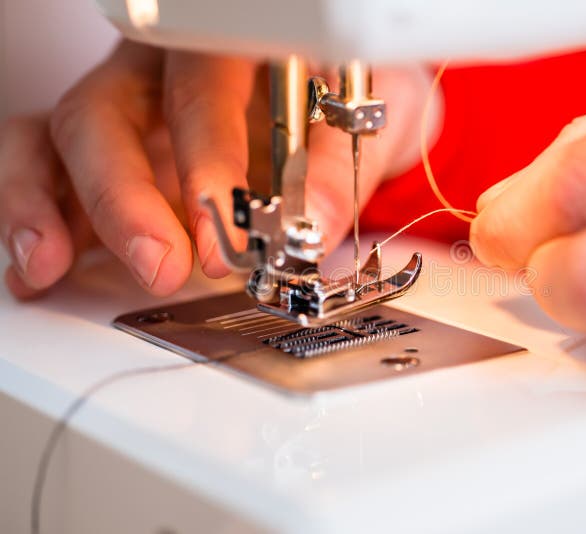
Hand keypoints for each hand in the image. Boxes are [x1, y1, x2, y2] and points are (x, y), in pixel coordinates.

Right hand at [0, 40, 436, 297]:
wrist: (339, 90)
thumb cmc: (348, 92)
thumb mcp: (371, 115)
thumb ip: (343, 167)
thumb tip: (312, 229)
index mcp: (227, 47)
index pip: (202, 90)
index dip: (208, 157)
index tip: (231, 224)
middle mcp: (164, 71)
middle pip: (110, 112)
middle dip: (126, 196)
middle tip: (164, 264)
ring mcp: (129, 107)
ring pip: (67, 137)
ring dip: (60, 208)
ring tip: (52, 266)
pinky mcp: (109, 152)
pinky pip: (47, 167)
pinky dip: (36, 214)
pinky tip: (40, 265)